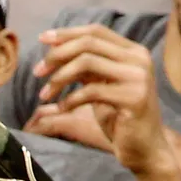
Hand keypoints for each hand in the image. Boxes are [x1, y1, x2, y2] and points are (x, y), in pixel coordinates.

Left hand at [33, 24, 171, 175]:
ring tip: (44, 95)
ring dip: (59, 78)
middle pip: (89, 43)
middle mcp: (138, 59)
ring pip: (87, 62)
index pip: (95, 31)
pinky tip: (61, 109)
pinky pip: (91, 91)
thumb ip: (85, 68)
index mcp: (132, 51)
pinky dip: (70, 99)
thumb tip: (54, 49)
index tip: (42, 39)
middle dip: (58, 55)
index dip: (67, 34)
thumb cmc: (118, 118)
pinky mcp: (133, 98)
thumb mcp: (100, 87)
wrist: (143, 148)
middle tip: (37, 71)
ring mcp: (138, 77)